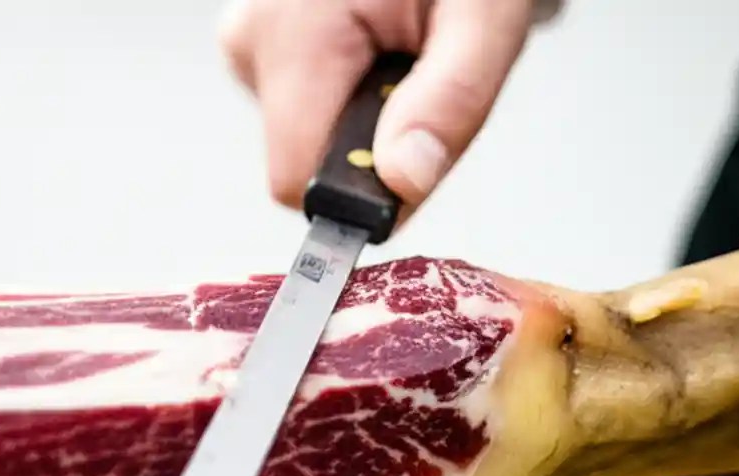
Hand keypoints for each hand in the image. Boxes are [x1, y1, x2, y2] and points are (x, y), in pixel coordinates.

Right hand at [217, 0, 549, 213]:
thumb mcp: (485, 18)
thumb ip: (451, 101)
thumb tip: (402, 181)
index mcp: (293, 36)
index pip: (298, 182)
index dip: (363, 194)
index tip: (415, 154)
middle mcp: (254, 39)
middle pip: (307, 163)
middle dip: (374, 147)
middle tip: (425, 76)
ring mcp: (252, 39)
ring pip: (309, 138)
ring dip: (369, 117)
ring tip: (409, 47)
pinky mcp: (263, 41)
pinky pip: (307, 105)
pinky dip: (354, 92)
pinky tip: (383, 43)